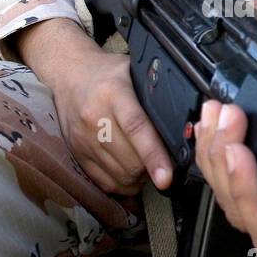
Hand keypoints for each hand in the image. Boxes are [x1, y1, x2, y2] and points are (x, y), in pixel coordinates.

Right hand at [52, 46, 173, 194]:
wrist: (69, 74)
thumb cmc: (108, 74)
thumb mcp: (134, 72)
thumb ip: (157, 93)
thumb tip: (187, 120)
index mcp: (114, 93)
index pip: (137, 128)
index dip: (154, 156)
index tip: (166, 177)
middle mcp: (95, 117)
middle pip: (130, 159)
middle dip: (151, 168)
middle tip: (163, 163)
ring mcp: (83, 138)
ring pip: (119, 175)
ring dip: (138, 178)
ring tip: (146, 167)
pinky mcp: (76, 152)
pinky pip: (103, 181)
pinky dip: (122, 184)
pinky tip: (130, 174)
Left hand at [194, 99, 256, 256]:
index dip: (247, 190)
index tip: (239, 152)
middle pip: (236, 204)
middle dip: (224, 157)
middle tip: (228, 117)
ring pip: (223, 190)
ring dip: (213, 148)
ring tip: (215, 112)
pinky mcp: (249, 190)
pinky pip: (221, 177)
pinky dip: (212, 148)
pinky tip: (209, 123)